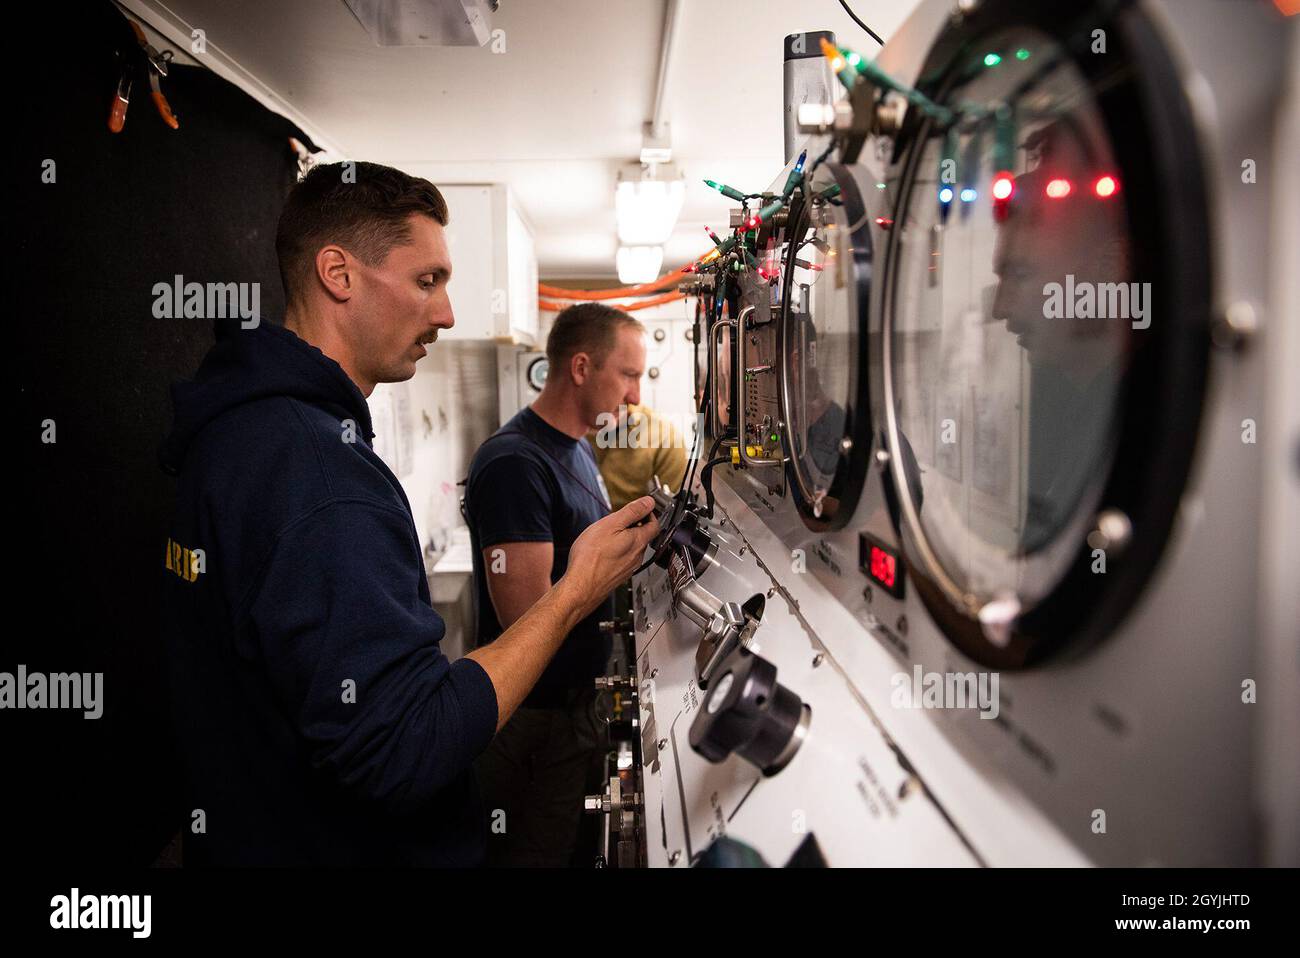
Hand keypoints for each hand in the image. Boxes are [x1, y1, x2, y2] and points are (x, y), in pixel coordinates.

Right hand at [561, 496, 659, 618]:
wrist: (580, 587)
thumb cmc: (591, 558)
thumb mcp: (611, 525)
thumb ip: (632, 512)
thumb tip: (649, 502)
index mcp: (638, 542)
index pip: (655, 524)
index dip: (650, 513)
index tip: (642, 508)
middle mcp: (637, 556)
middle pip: (644, 537)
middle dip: (635, 525)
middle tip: (621, 519)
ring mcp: (628, 568)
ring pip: (633, 549)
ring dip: (626, 539)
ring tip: (609, 534)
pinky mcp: (618, 576)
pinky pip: (623, 560)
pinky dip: (618, 551)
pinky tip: (604, 551)